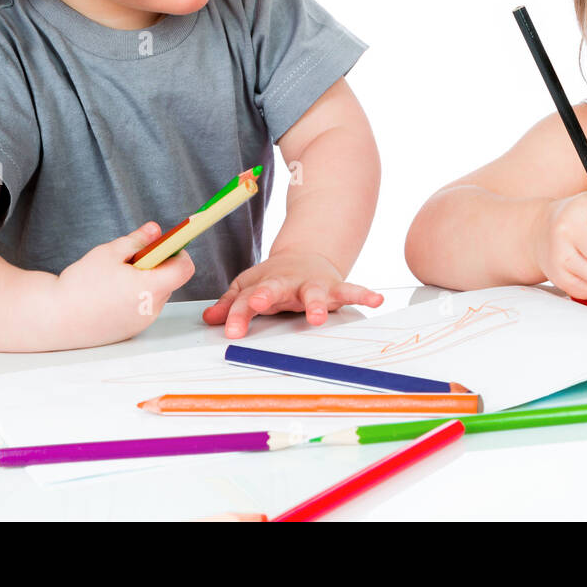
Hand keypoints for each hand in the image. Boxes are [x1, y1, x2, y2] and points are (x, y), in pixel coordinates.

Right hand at [57, 221, 195, 344]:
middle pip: (169, 281)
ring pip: (154, 295)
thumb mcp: (108, 253)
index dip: (178, 253)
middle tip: (130, 260)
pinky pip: (141, 309)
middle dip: (156, 267)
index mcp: (149, 288)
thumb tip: (155, 230)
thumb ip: (137, 240)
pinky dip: (133, 299)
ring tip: (113, 280)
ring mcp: (141, 323)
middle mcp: (150, 309)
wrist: (52, 319)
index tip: (165, 245)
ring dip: (143, 283)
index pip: (185, 269)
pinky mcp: (129, 332)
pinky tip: (108, 296)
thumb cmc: (79, 285)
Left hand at [202, 250, 384, 337]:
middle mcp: (287, 283)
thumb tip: (209, 320)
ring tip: (317, 318)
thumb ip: (230, 304)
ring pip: (313, 293)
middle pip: (274, 288)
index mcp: (263, 284)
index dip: (237, 314)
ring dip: (315, 304)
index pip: (246, 300)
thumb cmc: (274, 278)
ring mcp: (311, 284)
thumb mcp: (248, 286)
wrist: (305, 255)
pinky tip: (377, 299)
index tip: (231, 330)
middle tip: (258, 304)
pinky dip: (364, 294)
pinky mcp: (334, 286)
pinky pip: (351, 290)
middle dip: (265, 296)